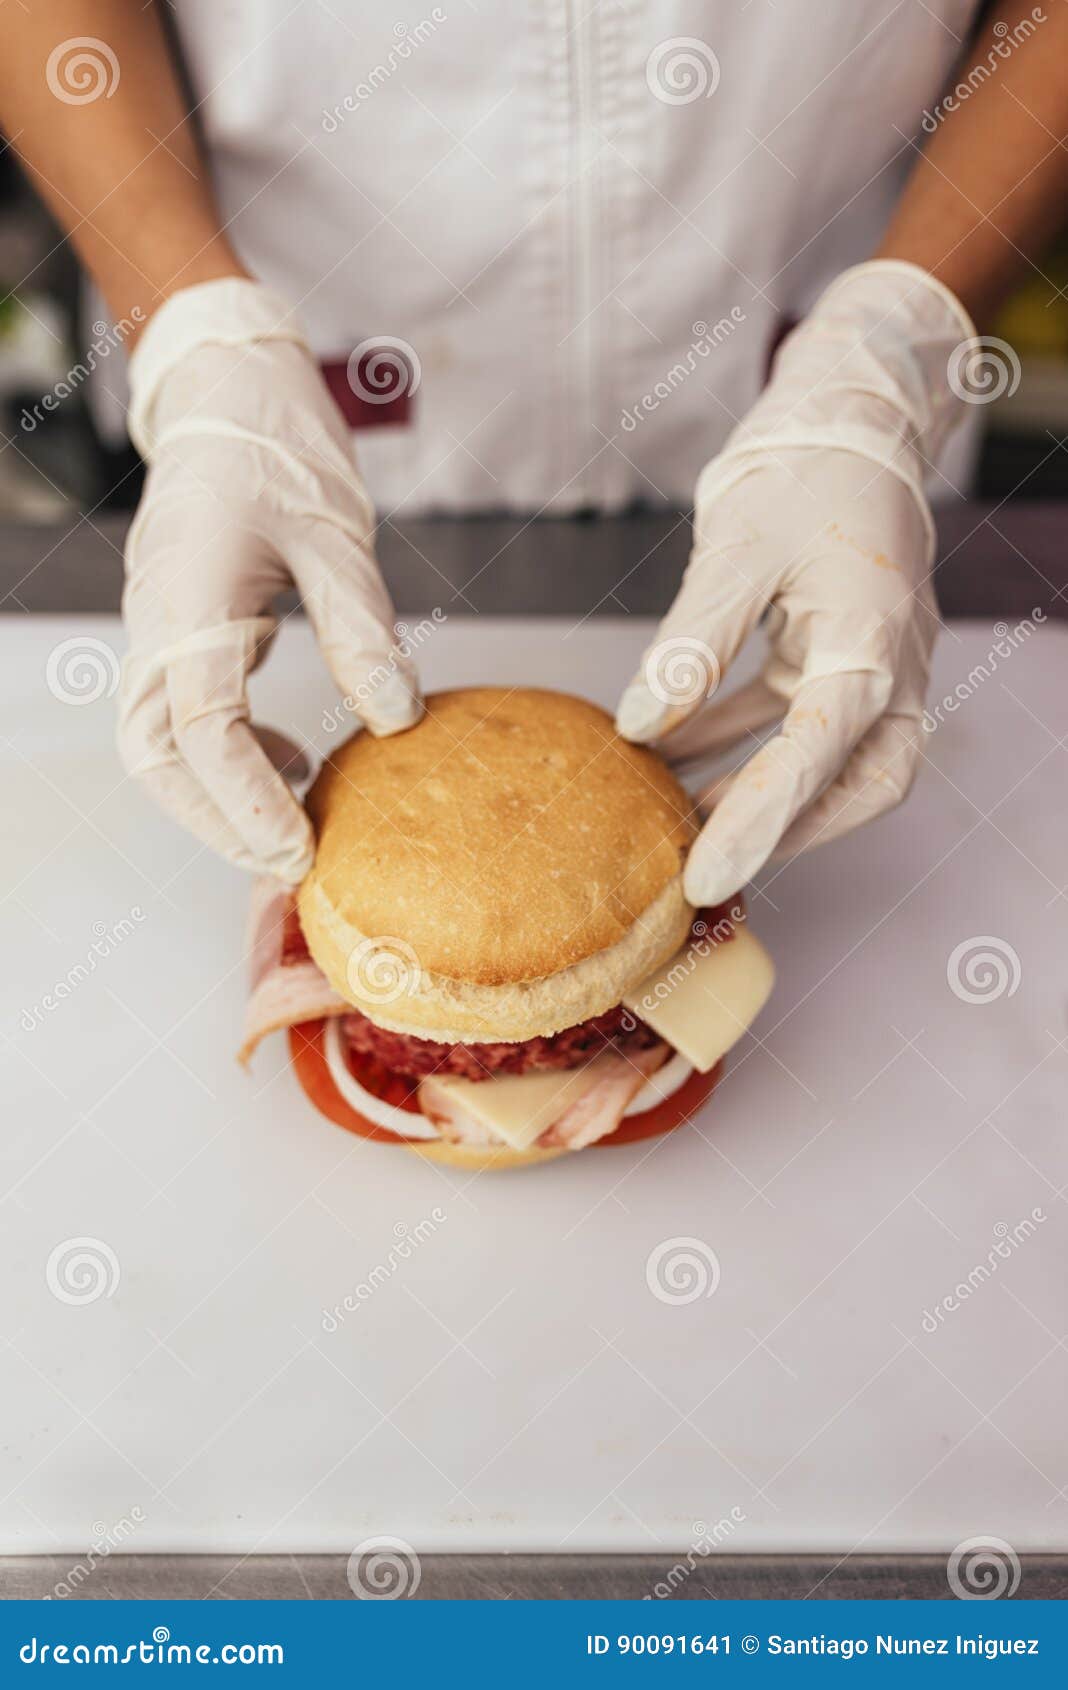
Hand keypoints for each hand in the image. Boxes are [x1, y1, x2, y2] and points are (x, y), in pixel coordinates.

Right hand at [118, 279, 420, 881]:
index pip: (201, 729)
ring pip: (161, 741)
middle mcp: (158, 623)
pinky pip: (185, 711)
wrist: (227, 382)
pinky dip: (231, 754)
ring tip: (297, 818)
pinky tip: (295, 759)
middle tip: (290, 859)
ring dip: (220, 793)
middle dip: (216, 820)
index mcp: (190, 601)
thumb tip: (397, 718)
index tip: (301, 846)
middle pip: (157, 755)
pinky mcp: (178, 626)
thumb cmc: (277, 440)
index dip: (247, 800)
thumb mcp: (336, 534)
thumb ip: (363, 628)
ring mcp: (159, 625)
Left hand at [615, 261, 974, 907]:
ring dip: (759, 796)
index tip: (707, 874)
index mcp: (874, 639)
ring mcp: (868, 661)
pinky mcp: (834, 652)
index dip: (762, 821)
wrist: (845, 415)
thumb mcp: (737, 551)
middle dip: (787, 832)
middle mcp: (887, 663)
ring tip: (678, 823)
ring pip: (831, 762)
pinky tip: (673, 758)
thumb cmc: (800, 469)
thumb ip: (690, 646)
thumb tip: (637, 727)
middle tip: (709, 869)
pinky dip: (739, 747)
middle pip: (860, 783)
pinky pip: (793, 721)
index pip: (819, 752)